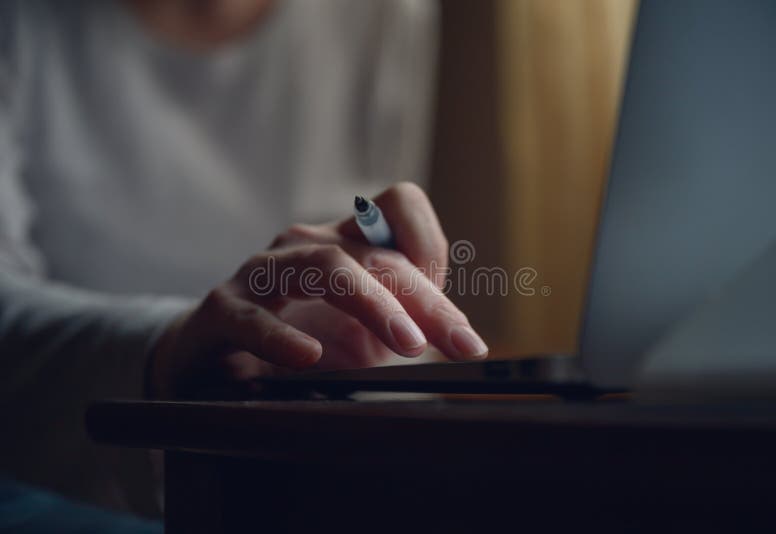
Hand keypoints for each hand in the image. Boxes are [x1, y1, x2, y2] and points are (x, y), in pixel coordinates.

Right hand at [148, 182, 487, 397]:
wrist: (216, 357)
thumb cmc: (300, 339)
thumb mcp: (364, 334)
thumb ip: (405, 326)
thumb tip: (461, 342)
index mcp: (346, 241)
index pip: (400, 208)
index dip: (432, 250)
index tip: (458, 324)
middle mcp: (308, 244)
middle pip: (378, 253)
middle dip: (426, 301)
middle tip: (462, 345)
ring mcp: (264, 272)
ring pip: (327, 265)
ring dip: (374, 304)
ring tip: (407, 343)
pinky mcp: (224, 310)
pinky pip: (253, 317)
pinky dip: (282, 336)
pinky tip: (307, 356)